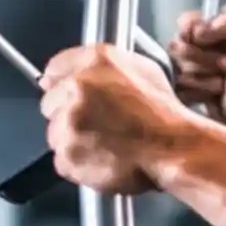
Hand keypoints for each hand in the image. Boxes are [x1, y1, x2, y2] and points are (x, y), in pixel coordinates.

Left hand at [39, 45, 190, 193]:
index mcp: (94, 62)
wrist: (175, 149)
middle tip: (101, 124)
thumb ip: (103, 66)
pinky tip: (103, 158)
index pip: (54, 69)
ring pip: (56, 133)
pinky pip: (63, 160)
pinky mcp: (67, 155)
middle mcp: (76, 88)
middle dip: (70, 113)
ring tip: (106, 144)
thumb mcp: (144, 69)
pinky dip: (79, 163)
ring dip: (74, 140)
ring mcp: (68, 124)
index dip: (66, 85)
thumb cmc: (164, 115)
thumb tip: (72, 72)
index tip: (76, 97)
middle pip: (51, 103)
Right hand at [168, 10, 225, 131]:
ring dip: (203, 78)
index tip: (209, 40)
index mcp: (215, 29)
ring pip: (177, 67)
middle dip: (204, 58)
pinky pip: (176, 87)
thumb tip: (202, 31)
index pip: (187, 21)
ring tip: (221, 83)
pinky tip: (212, 95)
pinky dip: (197, 93)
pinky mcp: (182, 88)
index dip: (195, 32)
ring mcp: (188, 67)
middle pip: (177, 45)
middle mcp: (199, 46)